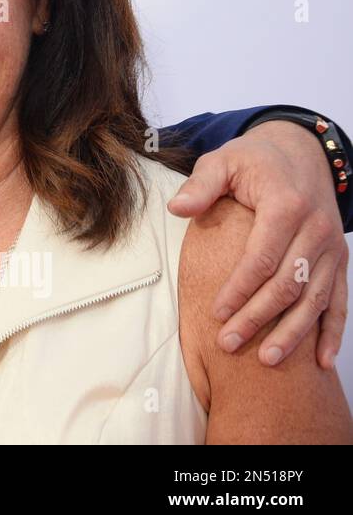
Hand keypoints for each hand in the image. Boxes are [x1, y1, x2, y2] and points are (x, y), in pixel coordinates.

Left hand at [166, 120, 347, 368]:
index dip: (239, 289)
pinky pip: (339, 299)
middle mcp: (316, 229)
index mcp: (285, 206)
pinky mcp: (339, 259)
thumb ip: (200, 185)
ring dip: (293, 333)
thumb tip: (178, 208)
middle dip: (258, 318)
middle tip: (228, 344)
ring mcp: (332, 247)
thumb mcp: (222, 161)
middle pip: (287, 284)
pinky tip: (321, 362)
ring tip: (267, 360)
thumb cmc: (254, 160)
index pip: (261, 258)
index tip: (216, 313)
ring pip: (315, 298)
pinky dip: (332, 332)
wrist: (300, 151)